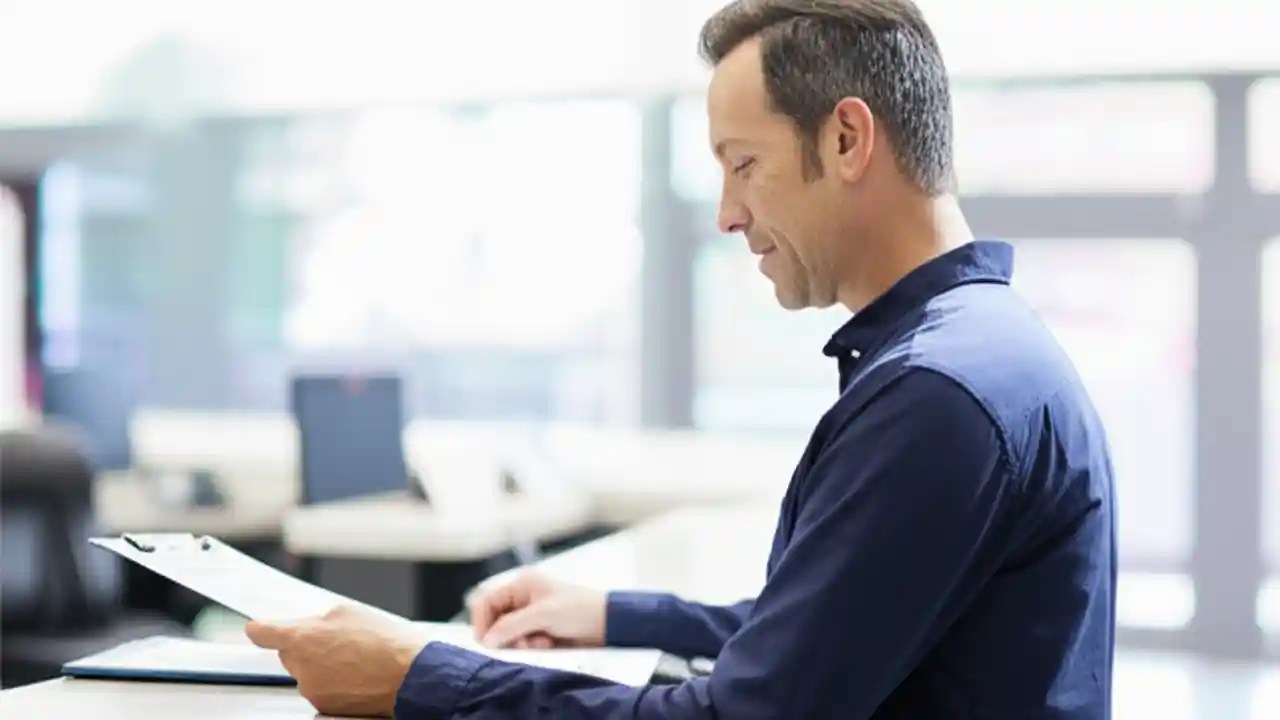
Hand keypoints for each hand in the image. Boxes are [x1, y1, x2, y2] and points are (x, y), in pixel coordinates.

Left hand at [246, 605, 426, 717]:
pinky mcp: (325, 707)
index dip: (259, 628)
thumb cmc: (384, 642)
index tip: (256, 627)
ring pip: (307, 672)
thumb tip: (312, 625)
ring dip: (323, 664)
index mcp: (302, 639)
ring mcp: (312, 690)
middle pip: (290, 654)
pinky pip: (321, 689)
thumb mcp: (349, 612)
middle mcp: (301, 668)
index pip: (263, 633)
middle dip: (306, 646)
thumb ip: (320, 618)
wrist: (409, 675)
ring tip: (354, 658)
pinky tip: (356, 674)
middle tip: (336, 640)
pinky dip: (333, 682)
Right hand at [468, 571, 606, 649]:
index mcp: (521, 585)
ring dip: (517, 643)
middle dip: (503, 636)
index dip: (482, 622)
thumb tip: (486, 640)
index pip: (486, 602)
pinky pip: (520, 643)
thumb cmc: (579, 610)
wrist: (608, 624)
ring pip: (506, 635)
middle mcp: (522, 599)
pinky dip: (528, 648)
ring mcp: (530, 616)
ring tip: (540, 644)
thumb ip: (512, 625)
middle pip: (494, 621)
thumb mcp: (544, 614)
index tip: (487, 643)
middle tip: (521, 644)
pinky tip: (546, 646)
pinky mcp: (538, 632)